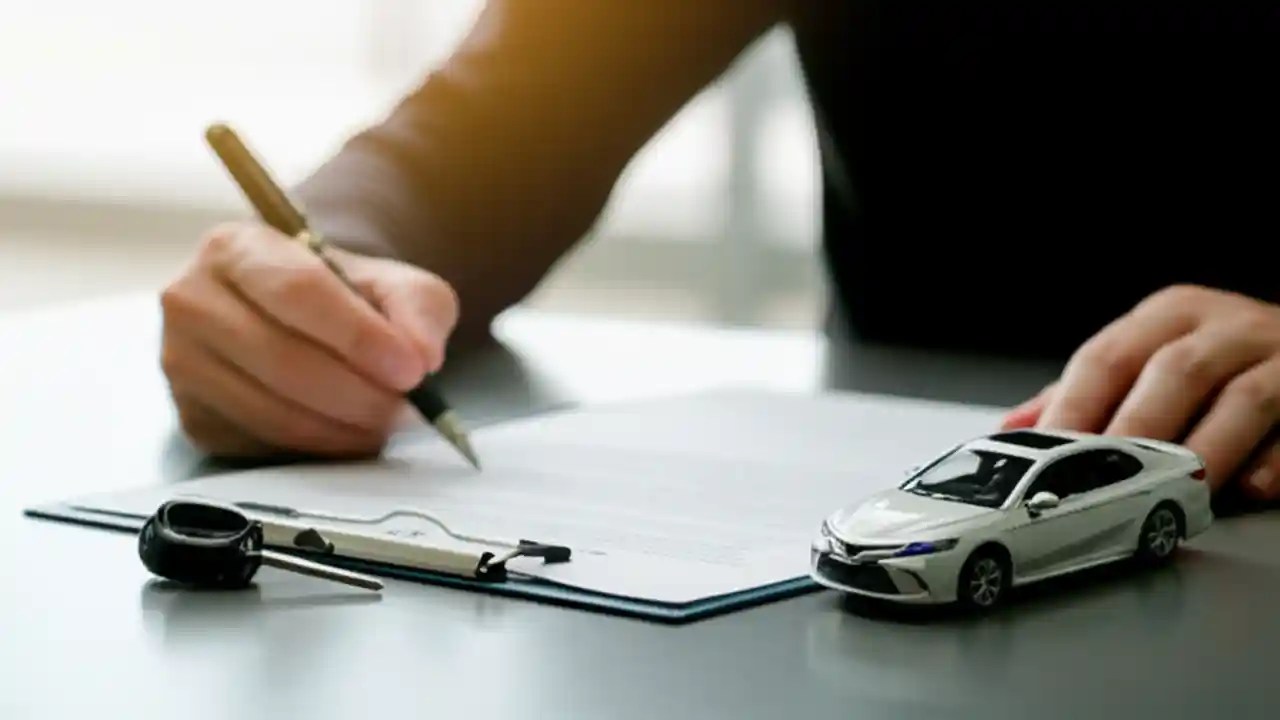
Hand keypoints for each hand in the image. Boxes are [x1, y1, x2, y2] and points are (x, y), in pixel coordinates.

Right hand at [159, 221, 459, 457]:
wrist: (299, 324)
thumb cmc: (343, 298)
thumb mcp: (392, 283)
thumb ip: (416, 307)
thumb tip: (422, 356)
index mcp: (236, 248)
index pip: (298, 291)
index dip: (358, 336)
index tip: (411, 369)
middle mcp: (193, 301)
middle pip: (281, 359)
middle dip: (358, 392)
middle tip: (408, 407)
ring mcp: (182, 364)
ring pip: (271, 410)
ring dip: (343, 426)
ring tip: (387, 419)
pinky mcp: (193, 418)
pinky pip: (262, 443)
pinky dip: (318, 447)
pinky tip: (349, 433)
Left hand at [1002, 285, 1279, 499]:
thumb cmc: (1222, 361)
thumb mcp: (1153, 360)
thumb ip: (1089, 393)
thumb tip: (1017, 427)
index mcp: (1168, 317)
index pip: (1107, 357)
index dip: (1074, 409)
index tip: (1045, 457)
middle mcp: (1224, 328)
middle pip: (1173, 374)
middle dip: (1135, 433)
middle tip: (1105, 483)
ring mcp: (1279, 356)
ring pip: (1242, 400)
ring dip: (1205, 450)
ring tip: (1175, 491)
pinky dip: (1277, 460)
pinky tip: (1252, 487)